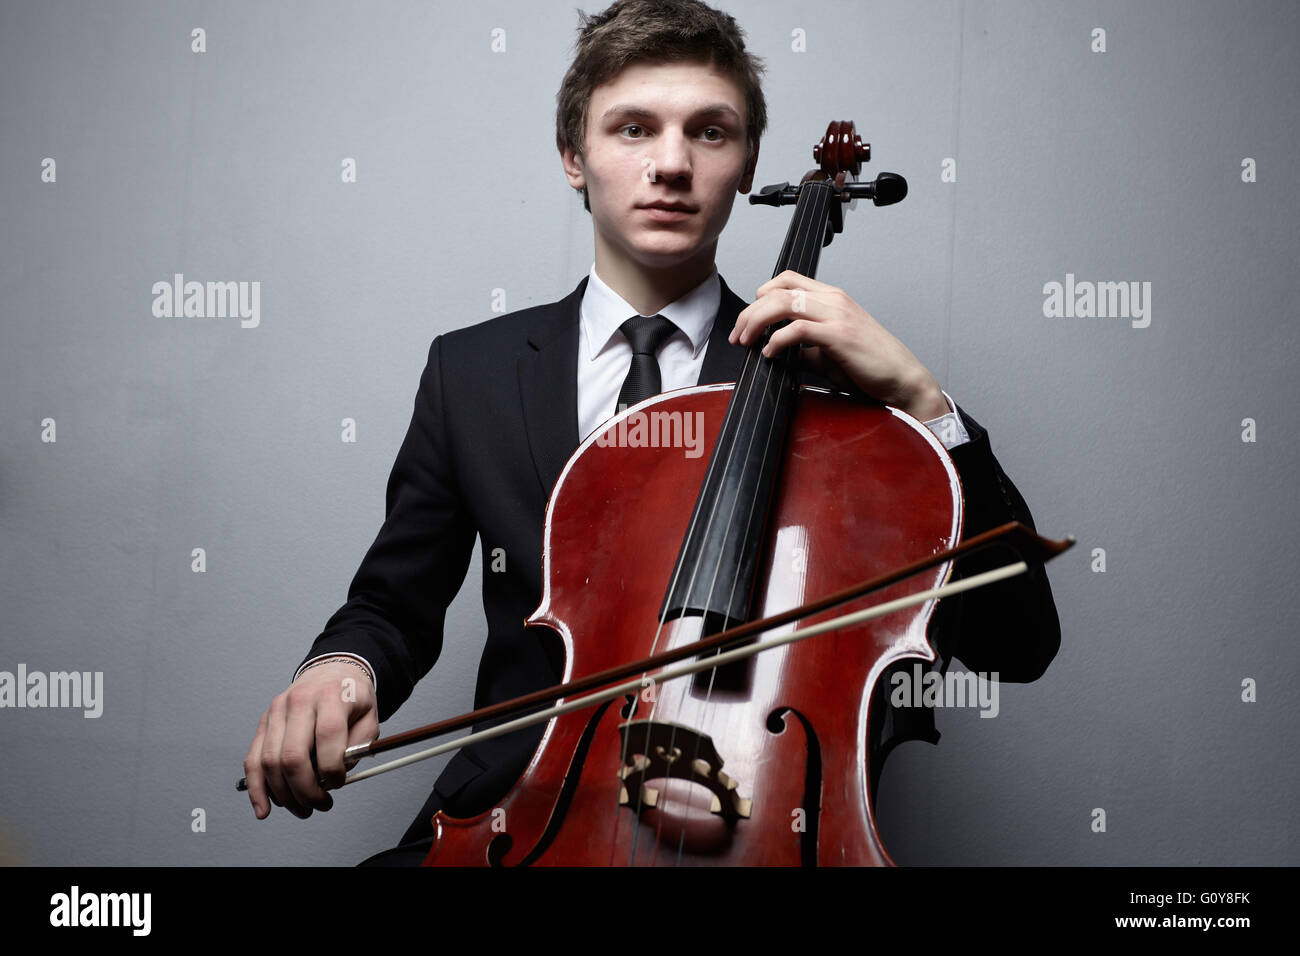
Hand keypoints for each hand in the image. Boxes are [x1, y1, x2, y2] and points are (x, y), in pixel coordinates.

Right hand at [243, 661, 378, 819]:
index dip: (333, 770)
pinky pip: (252, 760)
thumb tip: (336, 777)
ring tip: (303, 808)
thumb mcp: (370, 716)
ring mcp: (277, 711)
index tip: (339, 783)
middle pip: (293, 756)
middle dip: (306, 790)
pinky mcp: (263, 722)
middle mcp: (300, 701)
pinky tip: (265, 807)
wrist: (332, 671)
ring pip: (269, 762)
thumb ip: (359, 746)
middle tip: (320, 804)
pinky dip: (257, 788)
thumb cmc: (350, 696)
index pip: (327, 737)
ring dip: (284, 795)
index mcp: (331, 696)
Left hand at [729, 270, 949, 420]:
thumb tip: (779, 352)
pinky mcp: (839, 335)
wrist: (902, 379)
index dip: (759, 296)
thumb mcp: (829, 352)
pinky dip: (777, 340)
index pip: (786, 280)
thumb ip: (805, 348)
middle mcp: (833, 299)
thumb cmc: (870, 366)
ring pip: (783, 303)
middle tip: (737, 336)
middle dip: (749, 313)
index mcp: (831, 298)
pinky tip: (769, 354)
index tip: (747, 322)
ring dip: (756, 322)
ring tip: (746, 342)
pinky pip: (797, 329)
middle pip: (777, 290)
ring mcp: (837, 314)